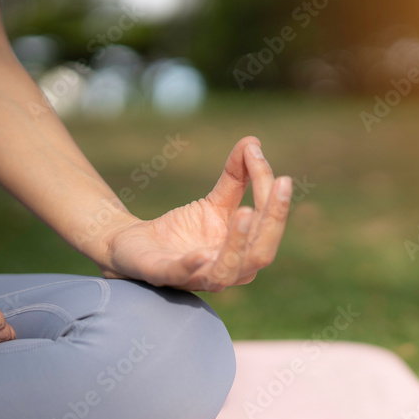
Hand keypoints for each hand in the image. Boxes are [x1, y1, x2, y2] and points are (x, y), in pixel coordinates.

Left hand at [100, 137, 291, 291]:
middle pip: (261, 253)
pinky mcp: (165, 276)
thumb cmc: (184, 230)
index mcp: (245, 253)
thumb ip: (236, 177)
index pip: (265, 224)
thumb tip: (253, 141)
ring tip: (245, 211)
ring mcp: (198, 277)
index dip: (268, 190)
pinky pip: (182, 274)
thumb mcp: (215, 202)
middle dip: (273, 219)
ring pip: (228, 270)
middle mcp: (229, 270)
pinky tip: (201, 253)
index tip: (257, 153)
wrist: (137, 246)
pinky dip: (193, 265)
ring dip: (239, 242)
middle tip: (281, 182)